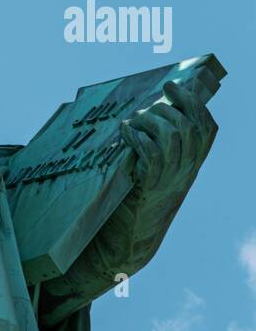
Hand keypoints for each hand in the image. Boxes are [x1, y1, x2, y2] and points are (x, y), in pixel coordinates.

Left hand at [38, 78, 217, 324]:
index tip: (174, 86)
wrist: (126, 244)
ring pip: (172, 138)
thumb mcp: (156, 174)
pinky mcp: (147, 189)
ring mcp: (167, 183)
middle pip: (188, 128)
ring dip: (150, 120)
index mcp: (190, 168)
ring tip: (134, 121)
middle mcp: (184, 175)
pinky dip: (137, 136)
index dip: (194, 103)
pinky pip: (149, 155)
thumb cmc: (135, 202)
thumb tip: (152, 111)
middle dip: (167, 108)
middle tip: (147, 106)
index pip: (207, 130)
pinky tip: (125, 131)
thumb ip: (160, 148)